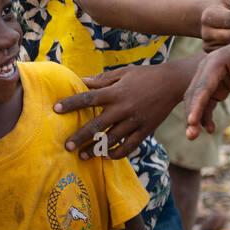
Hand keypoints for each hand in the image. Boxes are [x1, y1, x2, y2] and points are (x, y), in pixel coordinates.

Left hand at [54, 61, 189, 159]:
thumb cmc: (144, 75)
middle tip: (66, 146)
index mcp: (116, 92)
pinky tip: (106, 156)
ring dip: (96, 149)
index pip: (88, 98)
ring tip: (82, 156)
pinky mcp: (146, 130)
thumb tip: (80, 81)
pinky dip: (117, 153)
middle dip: (81, 136)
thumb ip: (101, 80)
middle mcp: (124, 108)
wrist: (174, 82)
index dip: (71, 103)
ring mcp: (135, 121)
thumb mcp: (122, 73)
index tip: (56, 109)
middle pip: (98, 125)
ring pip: (112, 139)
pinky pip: (130, 146)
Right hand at [185, 27, 229, 137]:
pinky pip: (206, 101)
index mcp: (213, 63)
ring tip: (193, 136)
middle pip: (194, 95)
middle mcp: (205, 70)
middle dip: (191, 115)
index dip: (197, 106)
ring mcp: (207, 77)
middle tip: (190, 135)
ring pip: (196, 99)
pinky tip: (209, 128)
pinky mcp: (213, 84)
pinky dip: (205, 114)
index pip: (203, 87)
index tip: (191, 121)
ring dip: (195, 116)